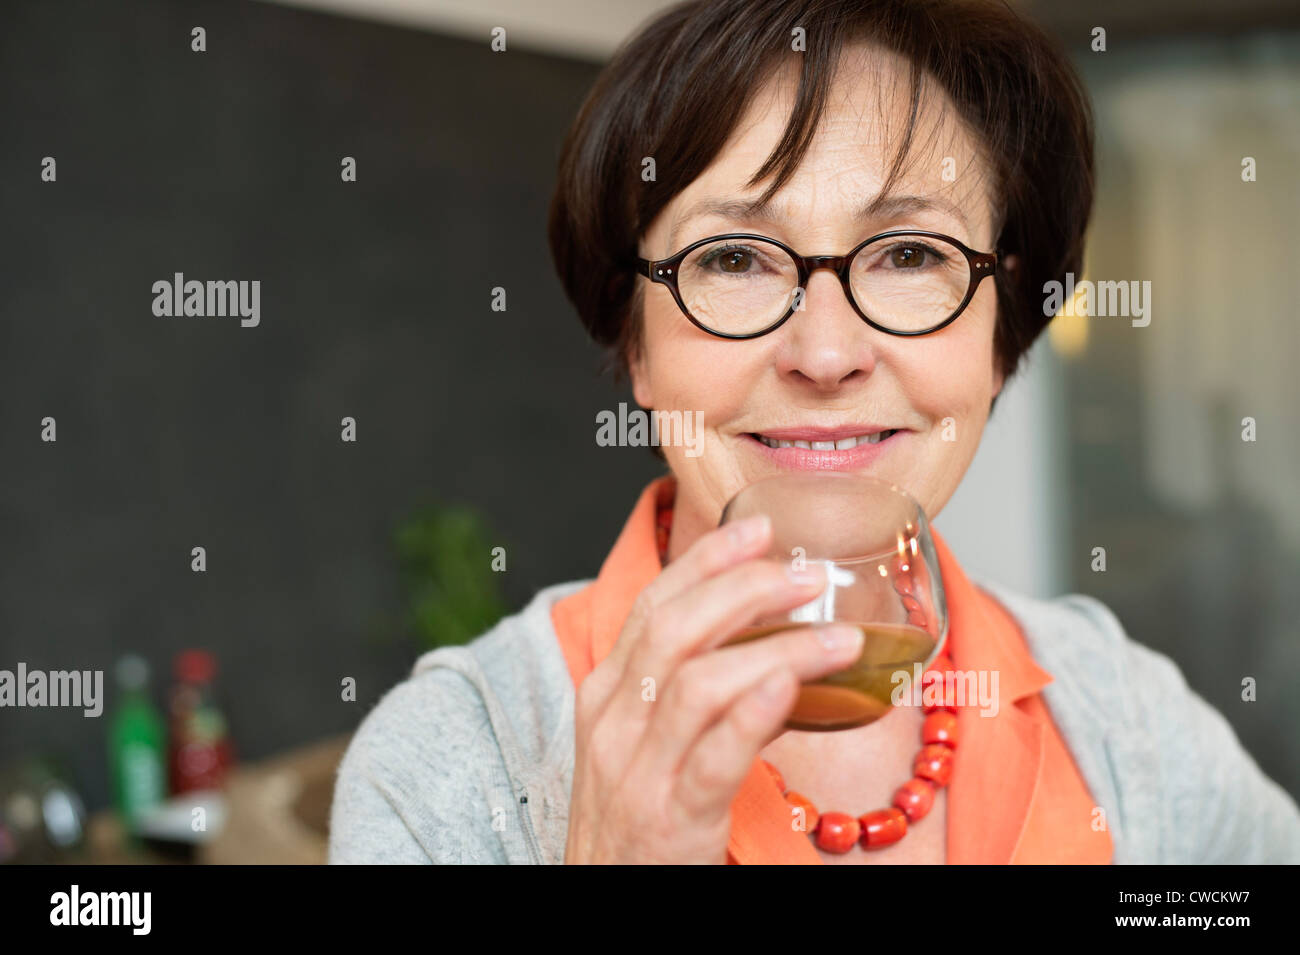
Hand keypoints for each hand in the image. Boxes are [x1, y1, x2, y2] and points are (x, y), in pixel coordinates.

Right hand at [564, 514, 863, 863]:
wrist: (598, 900)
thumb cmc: (635, 815)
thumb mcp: (639, 741)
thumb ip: (683, 691)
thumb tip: (764, 642)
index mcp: (607, 694)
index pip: (652, 604)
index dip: (706, 561)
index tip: (758, 527)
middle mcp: (614, 722)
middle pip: (674, 629)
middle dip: (744, 588)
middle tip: (806, 574)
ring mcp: (638, 772)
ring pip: (699, 682)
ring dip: (775, 647)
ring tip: (838, 637)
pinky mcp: (671, 821)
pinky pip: (713, 757)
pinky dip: (753, 712)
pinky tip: (790, 686)